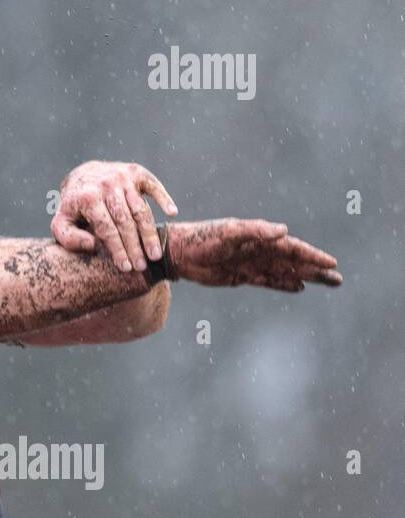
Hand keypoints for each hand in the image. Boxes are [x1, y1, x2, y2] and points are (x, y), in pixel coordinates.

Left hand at [52, 160, 177, 272]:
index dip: (117, 249)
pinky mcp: (136, 172)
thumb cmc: (75, 208)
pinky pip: (153, 186)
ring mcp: (122, 177)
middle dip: (135, 247)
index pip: (106, 228)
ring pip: (140, 209)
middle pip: (125, 221)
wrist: (83, 176)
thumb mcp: (62, 223)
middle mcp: (106, 184)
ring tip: (156, 254)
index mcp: (87, 198)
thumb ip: (69, 238)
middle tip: (143, 267)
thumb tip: (93, 244)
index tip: (126, 268)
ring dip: (149, 233)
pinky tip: (171, 213)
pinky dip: (163, 198)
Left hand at [168, 219, 341, 290]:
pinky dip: (284, 284)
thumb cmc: (202, 238)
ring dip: (306, 277)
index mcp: (260, 237)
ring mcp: (252, 263)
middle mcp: (259, 250)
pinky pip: (269, 281)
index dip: (312, 255)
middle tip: (338, 279)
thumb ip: (255, 231)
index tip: (331, 263)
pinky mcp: (242, 276)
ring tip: (327, 283)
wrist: (178, 253)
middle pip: (294, 261)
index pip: (292, 247)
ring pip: (285, 272)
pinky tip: (299, 287)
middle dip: (316, 269)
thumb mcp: (228, 232)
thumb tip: (284, 230)